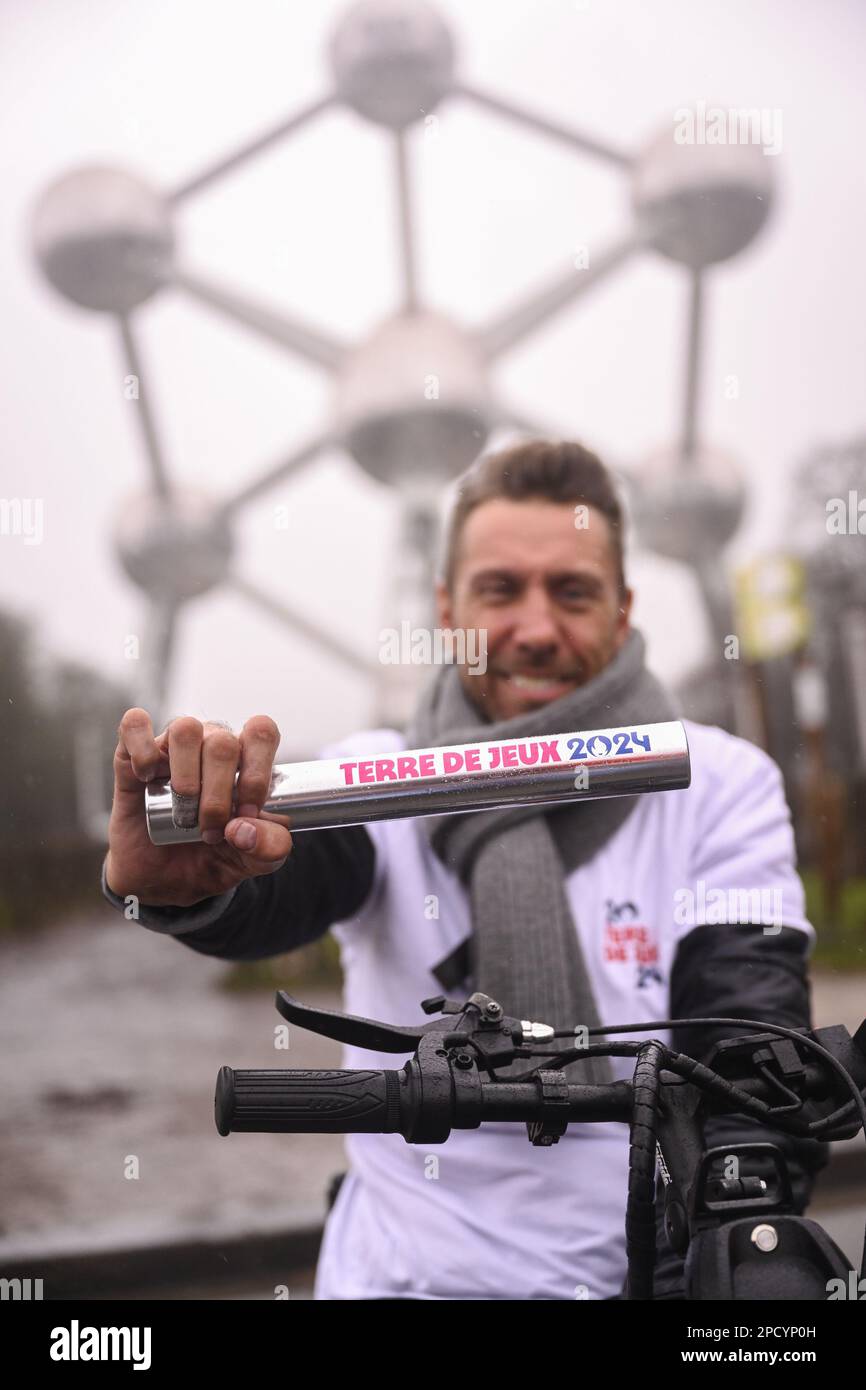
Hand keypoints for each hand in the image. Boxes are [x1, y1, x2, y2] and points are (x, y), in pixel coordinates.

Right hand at [105, 709, 292, 906]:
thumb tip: (244, 827)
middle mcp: (210, 743)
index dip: (257, 773)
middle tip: (210, 830)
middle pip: (223, 743)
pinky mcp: (132, 755)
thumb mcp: (256, 862)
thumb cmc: (215, 858)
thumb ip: (270, 847)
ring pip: (185, 728)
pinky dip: (142, 750)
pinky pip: (134, 724)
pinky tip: (146, 778)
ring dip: (186, 779)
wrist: (165, 882)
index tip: (246, 813)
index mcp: (246, 759)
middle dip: (218, 796)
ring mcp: (172, 747)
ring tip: (182, 814)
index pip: (261, 733)